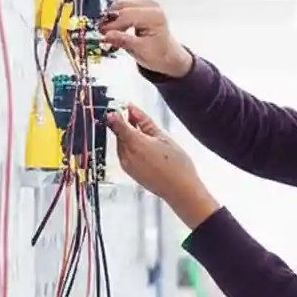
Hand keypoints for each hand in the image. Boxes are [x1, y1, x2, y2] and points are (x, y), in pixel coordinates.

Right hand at [98, 0, 193, 77]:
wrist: (168, 55)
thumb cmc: (158, 54)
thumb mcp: (141, 51)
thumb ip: (124, 41)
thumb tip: (107, 35)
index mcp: (154, 17)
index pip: (127, 15)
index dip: (112, 24)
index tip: (102, 33)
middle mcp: (152, 6)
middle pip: (123, 4)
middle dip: (110, 17)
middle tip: (102, 30)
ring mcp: (148, 3)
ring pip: (122, 0)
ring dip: (112, 12)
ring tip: (108, 27)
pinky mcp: (143, 4)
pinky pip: (125, 0)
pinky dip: (117, 9)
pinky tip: (115, 21)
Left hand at [105, 104, 219, 227]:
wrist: (180, 190)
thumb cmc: (176, 165)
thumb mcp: (162, 136)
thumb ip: (144, 121)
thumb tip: (132, 109)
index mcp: (134, 143)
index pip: (116, 122)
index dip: (117, 112)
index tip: (121, 106)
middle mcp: (126, 154)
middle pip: (119, 133)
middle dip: (126, 124)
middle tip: (139, 118)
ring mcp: (126, 165)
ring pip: (122, 143)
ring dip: (130, 136)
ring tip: (149, 136)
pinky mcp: (129, 172)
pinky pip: (125, 154)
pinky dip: (132, 147)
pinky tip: (147, 148)